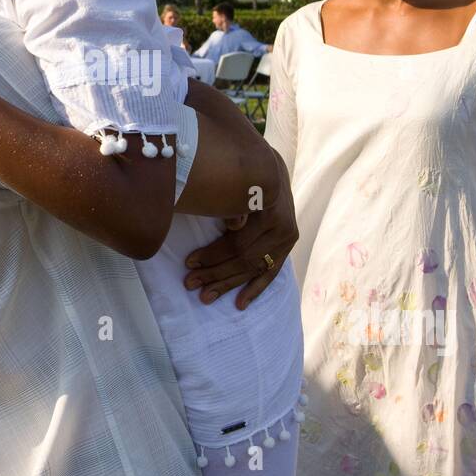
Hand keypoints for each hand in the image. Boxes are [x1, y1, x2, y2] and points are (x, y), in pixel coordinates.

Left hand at [181, 155, 297, 309]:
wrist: (271, 170)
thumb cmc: (245, 177)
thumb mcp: (240, 184)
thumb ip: (237, 205)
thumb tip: (231, 224)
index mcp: (270, 212)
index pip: (238, 243)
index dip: (212, 254)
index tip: (188, 262)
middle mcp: (283, 229)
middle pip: (244, 259)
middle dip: (214, 272)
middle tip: (190, 283)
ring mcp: (286, 242)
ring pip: (253, 269)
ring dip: (228, 284)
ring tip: (205, 296)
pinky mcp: (286, 249)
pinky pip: (269, 275)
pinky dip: (254, 290)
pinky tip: (239, 304)